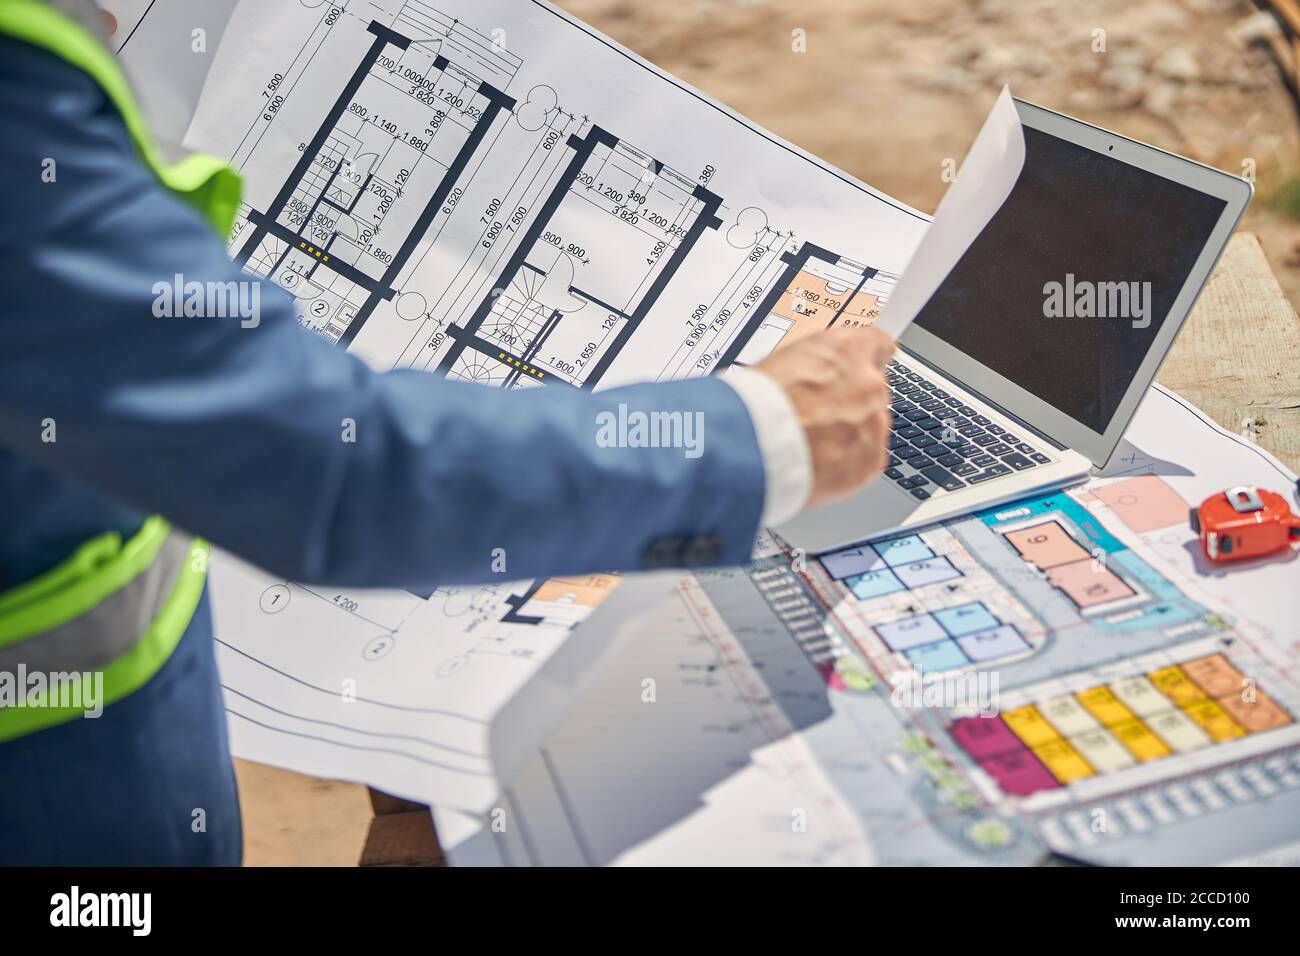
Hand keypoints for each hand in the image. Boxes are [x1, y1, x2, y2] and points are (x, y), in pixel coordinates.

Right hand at [753, 326, 894, 508]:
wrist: (753, 447)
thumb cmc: (758, 403)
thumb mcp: (782, 362)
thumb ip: (815, 366)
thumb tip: (818, 373)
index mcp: (848, 350)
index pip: (878, 345)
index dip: (863, 360)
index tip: (856, 369)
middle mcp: (869, 383)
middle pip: (872, 391)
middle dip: (849, 403)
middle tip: (817, 416)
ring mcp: (874, 424)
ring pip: (870, 427)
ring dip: (848, 434)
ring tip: (811, 444)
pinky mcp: (871, 460)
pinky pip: (866, 459)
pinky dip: (846, 462)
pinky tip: (818, 462)